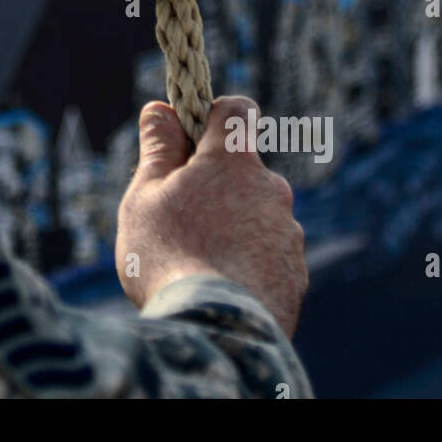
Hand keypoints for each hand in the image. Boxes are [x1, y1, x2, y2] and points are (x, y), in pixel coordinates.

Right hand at [115, 96, 307, 336]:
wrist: (215, 332)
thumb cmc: (169, 255)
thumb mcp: (145, 196)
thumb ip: (157, 149)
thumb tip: (160, 109)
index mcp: (234, 162)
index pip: (237, 110)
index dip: (213, 117)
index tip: (189, 140)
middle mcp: (272, 190)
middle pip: (243, 171)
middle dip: (217, 185)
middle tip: (180, 218)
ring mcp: (288, 234)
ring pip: (257, 215)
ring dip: (233, 226)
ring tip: (198, 264)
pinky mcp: (296, 276)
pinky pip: (269, 256)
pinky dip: (248, 264)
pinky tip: (221, 289)